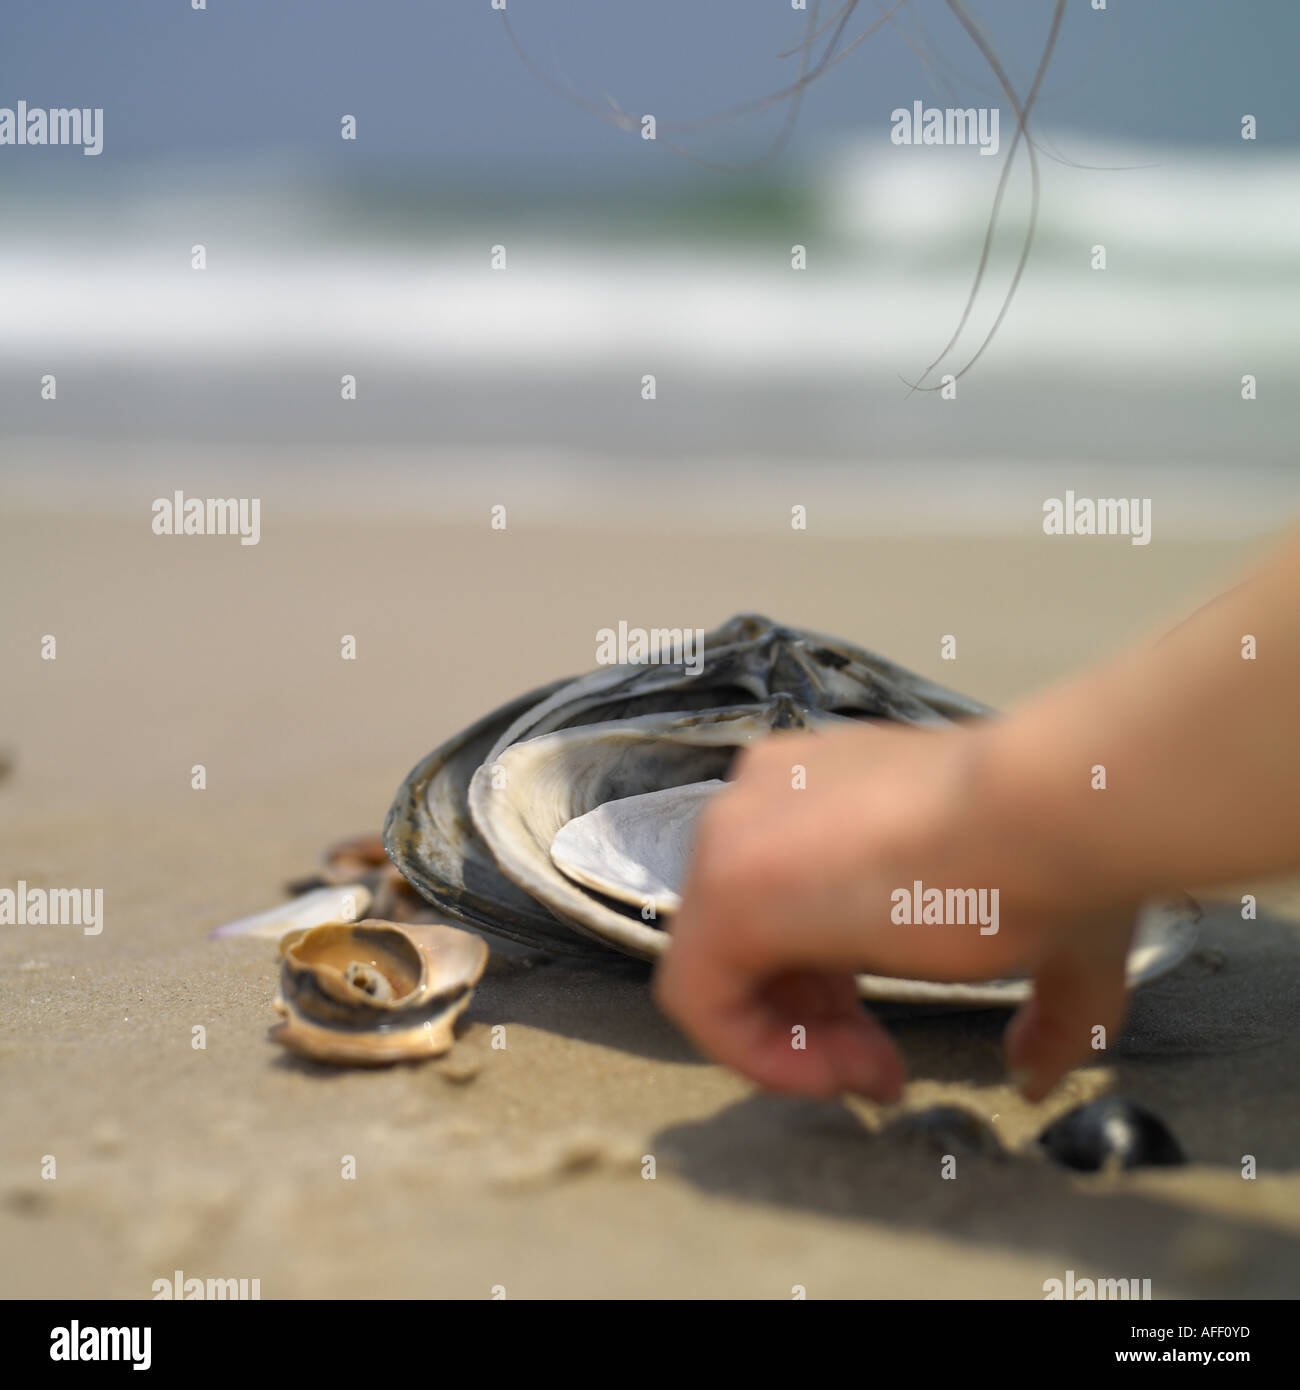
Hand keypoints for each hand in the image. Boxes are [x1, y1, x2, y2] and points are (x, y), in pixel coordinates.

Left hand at [653, 721, 1138, 1102]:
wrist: (1046, 818)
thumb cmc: (1051, 850)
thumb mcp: (1050, 934)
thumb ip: (1039, 1006)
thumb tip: (1036, 1071)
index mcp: (821, 791)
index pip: (786, 911)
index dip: (831, 999)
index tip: (888, 1048)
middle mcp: (764, 800)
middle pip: (749, 942)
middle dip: (814, 1024)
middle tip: (878, 1068)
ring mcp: (736, 837)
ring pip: (719, 973)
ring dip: (793, 1046)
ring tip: (871, 1072)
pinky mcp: (727, 891)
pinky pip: (700, 1000)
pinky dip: (758, 1056)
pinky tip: (834, 1074)